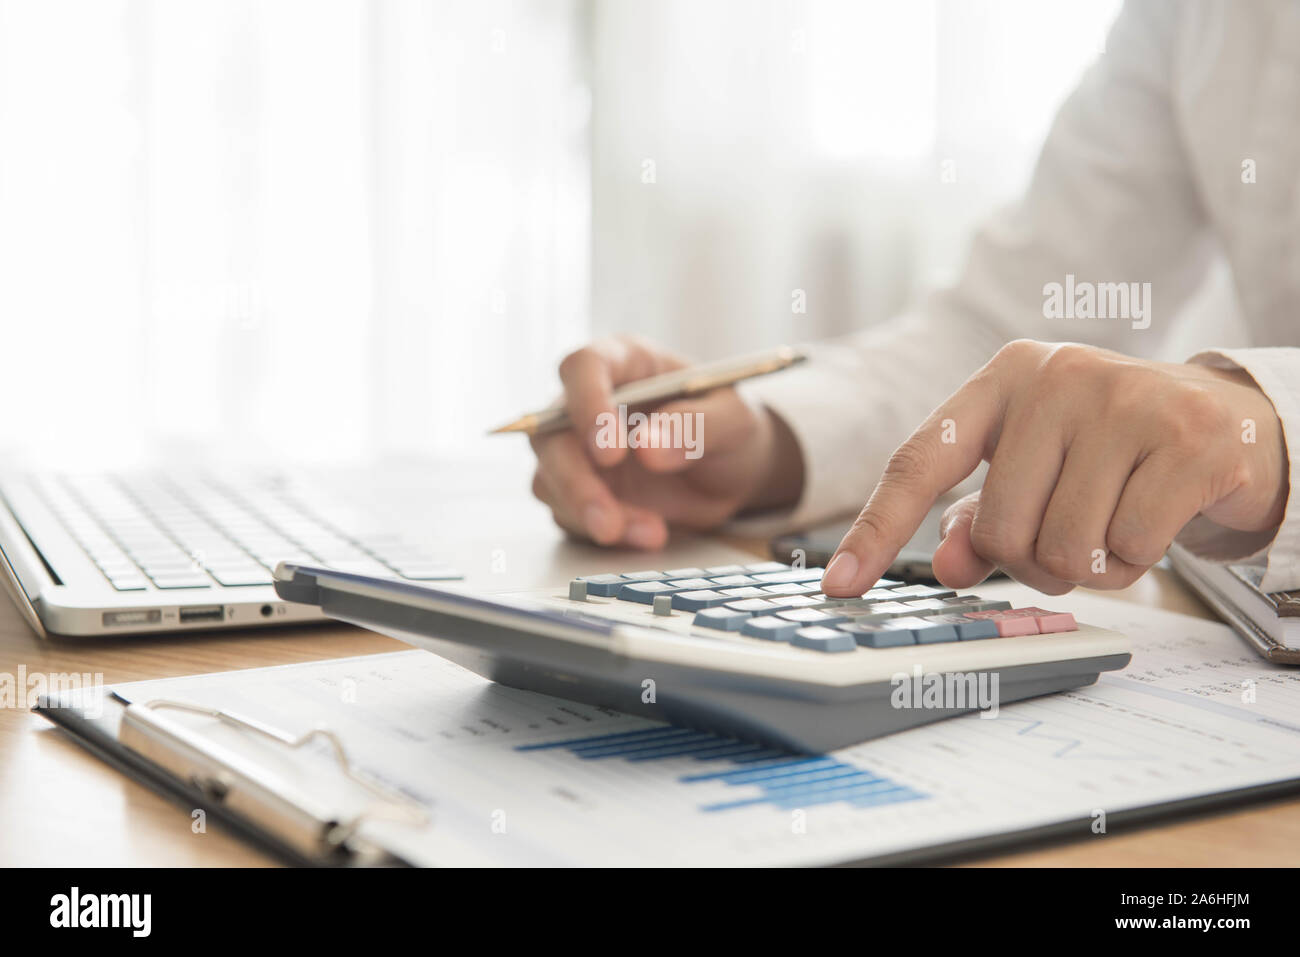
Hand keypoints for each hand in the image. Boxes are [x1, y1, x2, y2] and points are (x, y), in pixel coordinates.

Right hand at [530, 336, 802, 547]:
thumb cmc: (729, 427)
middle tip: (609, 520)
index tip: (610, 451)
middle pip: (550, 434)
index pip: (583, 367)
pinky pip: (570, 515)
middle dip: (576, 482)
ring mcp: (577, 449)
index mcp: (623, 362)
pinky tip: (649, 535)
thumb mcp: (732, 420)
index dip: (587, 404)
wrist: (730, 470)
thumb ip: (694, 426)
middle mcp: (588, 403)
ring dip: (591, 514)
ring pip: (551, 481)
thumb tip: (647, 447)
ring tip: (653, 534)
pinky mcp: (579, 490)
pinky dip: (606, 532)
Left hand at [822, 340, 1288, 595]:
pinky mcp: (1188, 440)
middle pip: (1001, 528)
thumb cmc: (1111, 450)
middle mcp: (1057, 376)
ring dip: (1088, 567)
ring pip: (1065, 548)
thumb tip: (951, 565)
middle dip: (1032, 560)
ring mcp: (1126, 402)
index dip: (876, 530)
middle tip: (1068, 540)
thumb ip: (981, 517)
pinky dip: (1138, 563)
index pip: (919, 462)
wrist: (1229, 419)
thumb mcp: (1036, 469)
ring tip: (1114, 525)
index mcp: (1003, 378)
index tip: (838, 585)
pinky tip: (1155, 524)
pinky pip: (1131, 550)